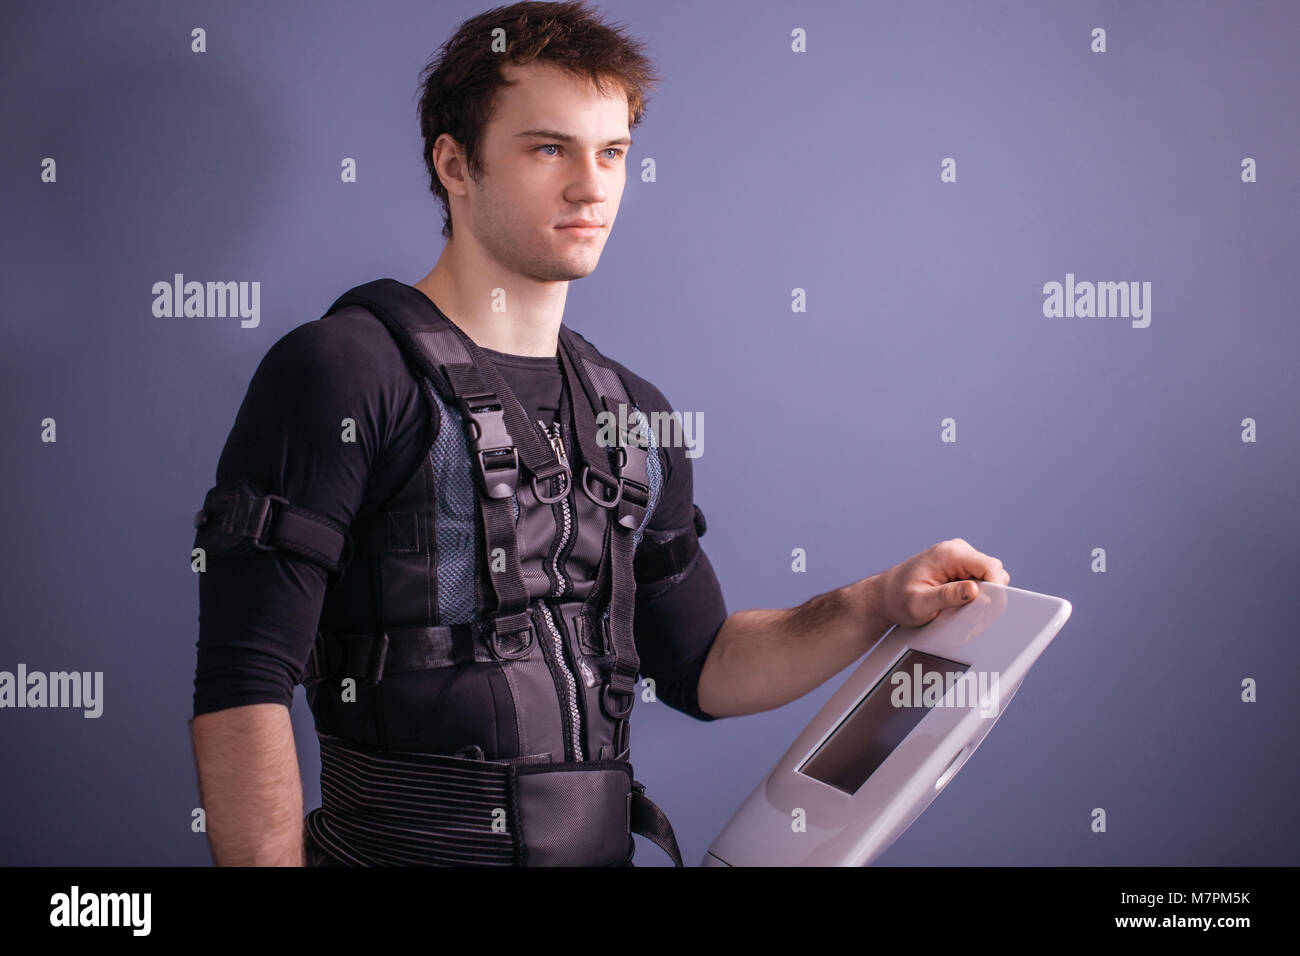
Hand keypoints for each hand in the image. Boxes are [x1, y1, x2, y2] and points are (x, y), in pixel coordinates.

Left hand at [877, 538, 1009, 628]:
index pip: (990, 567)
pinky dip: (974, 591)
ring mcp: (958, 555)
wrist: (884, 595)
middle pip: (993, 569)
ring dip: (981, 591)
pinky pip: (978, 577)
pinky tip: (956, 600)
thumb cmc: (897, 599)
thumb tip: (974, 590)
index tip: (989, 606)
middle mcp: (956, 549)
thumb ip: (947, 597)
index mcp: (950, 554)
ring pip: (988, 574)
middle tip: (967, 609)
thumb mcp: (919, 604)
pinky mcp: (958, 565)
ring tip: (957, 605)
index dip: (996, 588)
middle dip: (988, 591)